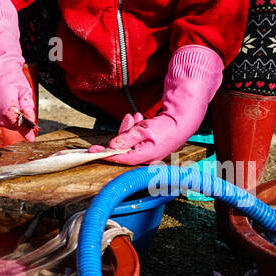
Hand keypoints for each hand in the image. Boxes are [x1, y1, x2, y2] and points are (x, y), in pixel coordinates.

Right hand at [0, 55, 36, 135]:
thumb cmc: (13, 77)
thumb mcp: (26, 93)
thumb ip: (28, 111)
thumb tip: (32, 126)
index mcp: (7, 107)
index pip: (17, 125)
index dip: (25, 132)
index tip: (31, 138)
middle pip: (8, 126)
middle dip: (16, 123)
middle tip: (21, 113)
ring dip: (7, 119)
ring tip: (11, 106)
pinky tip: (2, 106)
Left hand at [90, 45, 223, 164]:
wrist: (182, 122)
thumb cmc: (165, 127)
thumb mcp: (144, 130)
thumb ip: (127, 138)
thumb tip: (112, 145)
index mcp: (143, 156)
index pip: (120, 158)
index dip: (106, 154)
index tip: (93, 150)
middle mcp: (144, 157)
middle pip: (123, 148)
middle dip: (123, 132)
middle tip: (128, 119)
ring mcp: (145, 152)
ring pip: (128, 141)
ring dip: (129, 128)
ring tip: (136, 117)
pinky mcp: (147, 145)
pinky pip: (134, 138)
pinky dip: (135, 128)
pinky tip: (140, 119)